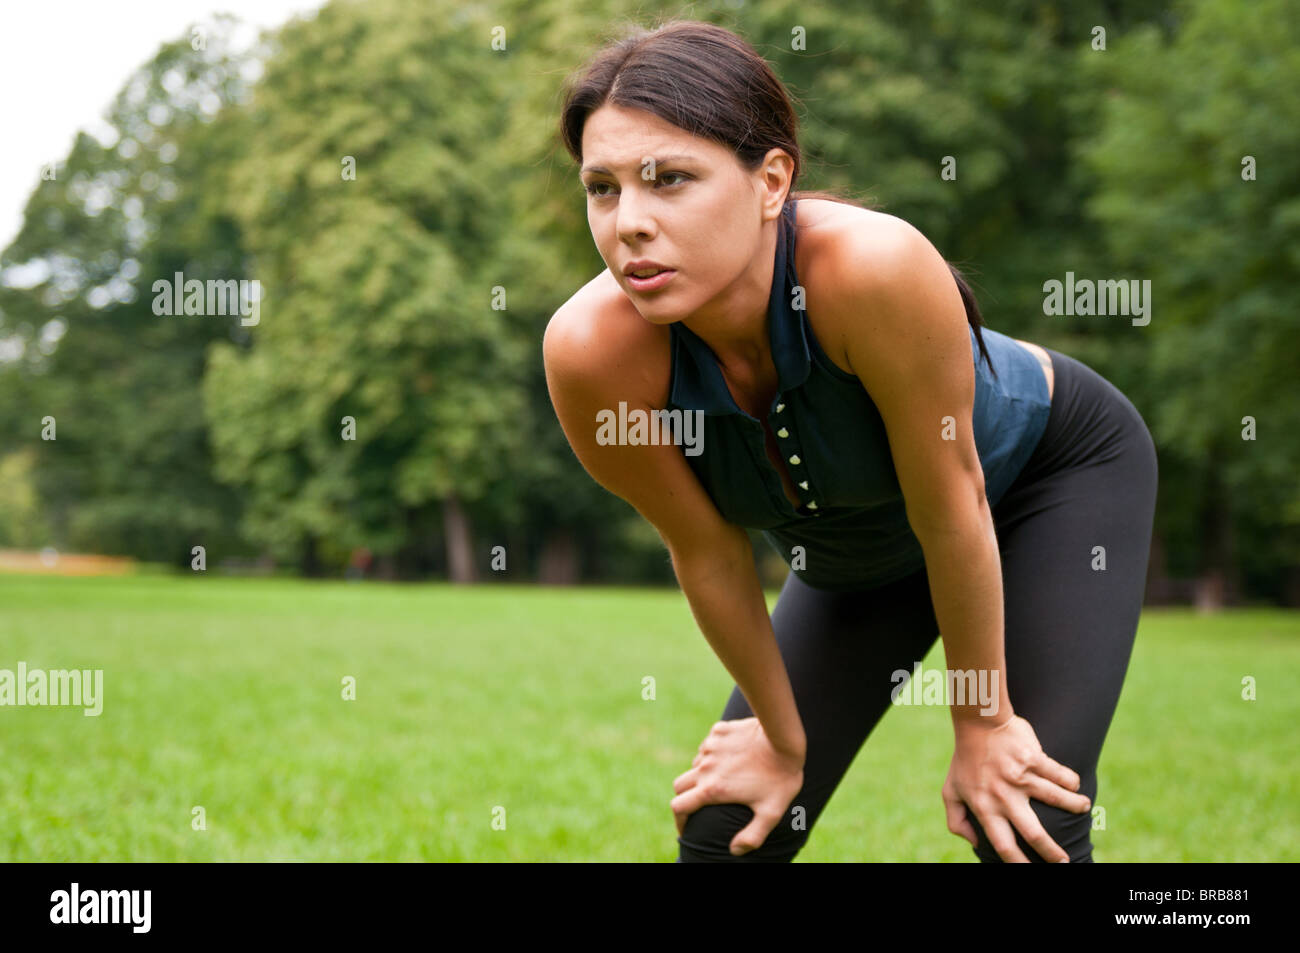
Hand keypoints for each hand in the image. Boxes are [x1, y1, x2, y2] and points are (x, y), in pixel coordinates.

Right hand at [670, 717, 804, 856]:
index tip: (687, 829)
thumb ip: (752, 836)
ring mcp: (710, 746)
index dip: (680, 821)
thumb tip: (735, 851)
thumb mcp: (771, 813)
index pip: (679, 807)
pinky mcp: (718, 731)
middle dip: (686, 796)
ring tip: (723, 778)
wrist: (783, 737)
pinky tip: (733, 755)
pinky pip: (709, 745)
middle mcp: (705, 767)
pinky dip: (714, 753)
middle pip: (680, 785)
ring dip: (703, 773)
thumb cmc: (780, 777)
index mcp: (712, 789)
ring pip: (696, 764)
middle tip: (701, 803)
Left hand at [941, 714, 1090, 862]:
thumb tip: (973, 842)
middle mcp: (1005, 796)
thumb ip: (956, 820)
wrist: (978, 723)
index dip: (1018, 863)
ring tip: (1083, 810)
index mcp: (985, 807)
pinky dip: (1071, 782)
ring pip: (1057, 799)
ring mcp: (1021, 776)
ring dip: (1074, 806)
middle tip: (1065, 861)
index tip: (1031, 871)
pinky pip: (1060, 774)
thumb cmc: (964, 759)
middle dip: (1053, 852)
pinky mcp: (1034, 758)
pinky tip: (1076, 786)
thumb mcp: (950, 791)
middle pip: (1034, 833)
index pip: (1003, 844)